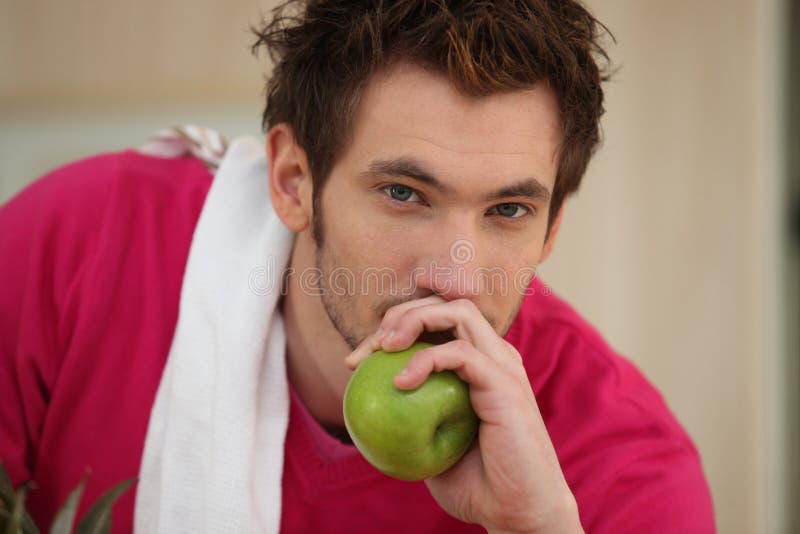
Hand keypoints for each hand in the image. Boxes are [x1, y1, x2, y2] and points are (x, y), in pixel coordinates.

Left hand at [345, 295, 582, 532]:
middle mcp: (493, 355)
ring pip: (457, 311)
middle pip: (445, 304)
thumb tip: (367, 405)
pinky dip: (425, 359)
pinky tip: (401, 382)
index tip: (356, 361)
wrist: (518, 512)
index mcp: (479, 363)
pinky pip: (460, 352)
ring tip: (383, 348)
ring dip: (413, 320)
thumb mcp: (431, 445)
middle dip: (400, 314)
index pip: (435, 321)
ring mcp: (502, 365)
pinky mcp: (504, 382)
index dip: (393, 327)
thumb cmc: (477, 483)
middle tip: (368, 349)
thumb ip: (410, 417)